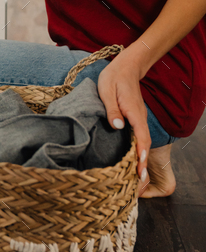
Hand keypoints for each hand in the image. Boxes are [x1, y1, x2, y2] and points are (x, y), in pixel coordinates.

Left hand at [96, 51, 151, 187]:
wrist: (125, 67)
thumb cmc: (113, 78)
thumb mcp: (107, 91)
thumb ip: (112, 109)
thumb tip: (117, 126)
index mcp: (133, 112)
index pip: (141, 135)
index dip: (141, 152)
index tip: (140, 167)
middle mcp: (139, 118)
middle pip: (144, 144)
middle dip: (142, 163)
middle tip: (138, 184)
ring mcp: (138, 119)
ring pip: (142, 142)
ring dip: (140, 159)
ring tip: (136, 179)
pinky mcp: (134, 119)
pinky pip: (138, 138)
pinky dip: (138, 151)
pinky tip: (131, 161)